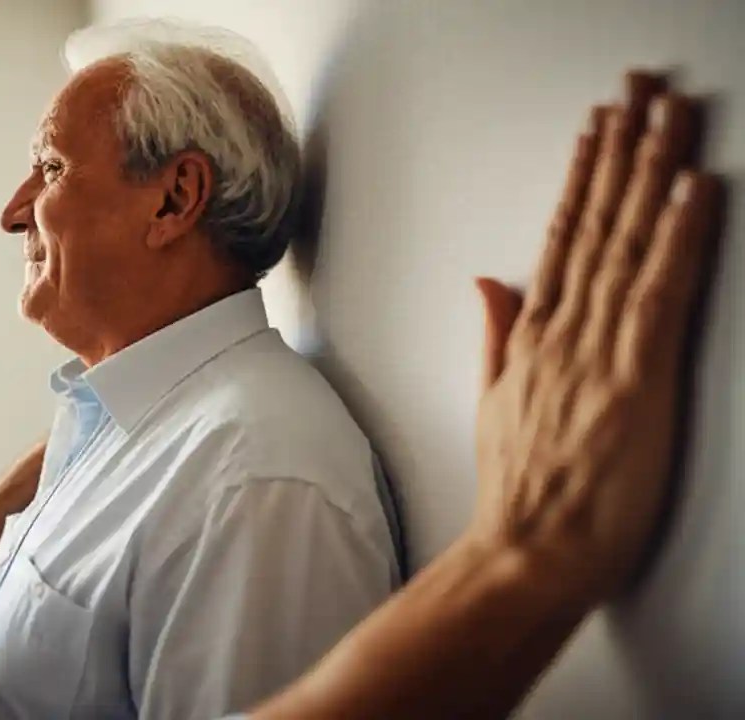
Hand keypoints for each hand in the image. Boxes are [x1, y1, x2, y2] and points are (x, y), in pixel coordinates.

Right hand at [469, 71, 719, 603]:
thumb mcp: (495, 404)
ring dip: (649, 174)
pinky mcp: (635, 381)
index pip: (563, 240)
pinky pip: (658, 295)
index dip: (584, 179)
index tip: (597, 130)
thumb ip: (496, 336)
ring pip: (627, 246)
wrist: (525, 554)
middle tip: (639, 94)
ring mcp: (598, 353)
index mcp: (533, 339)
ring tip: (666, 118)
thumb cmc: (518, 492)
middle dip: (620, 153)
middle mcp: (564, 334)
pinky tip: (692, 192)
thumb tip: (489, 281)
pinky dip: (676, 239)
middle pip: (596, 226)